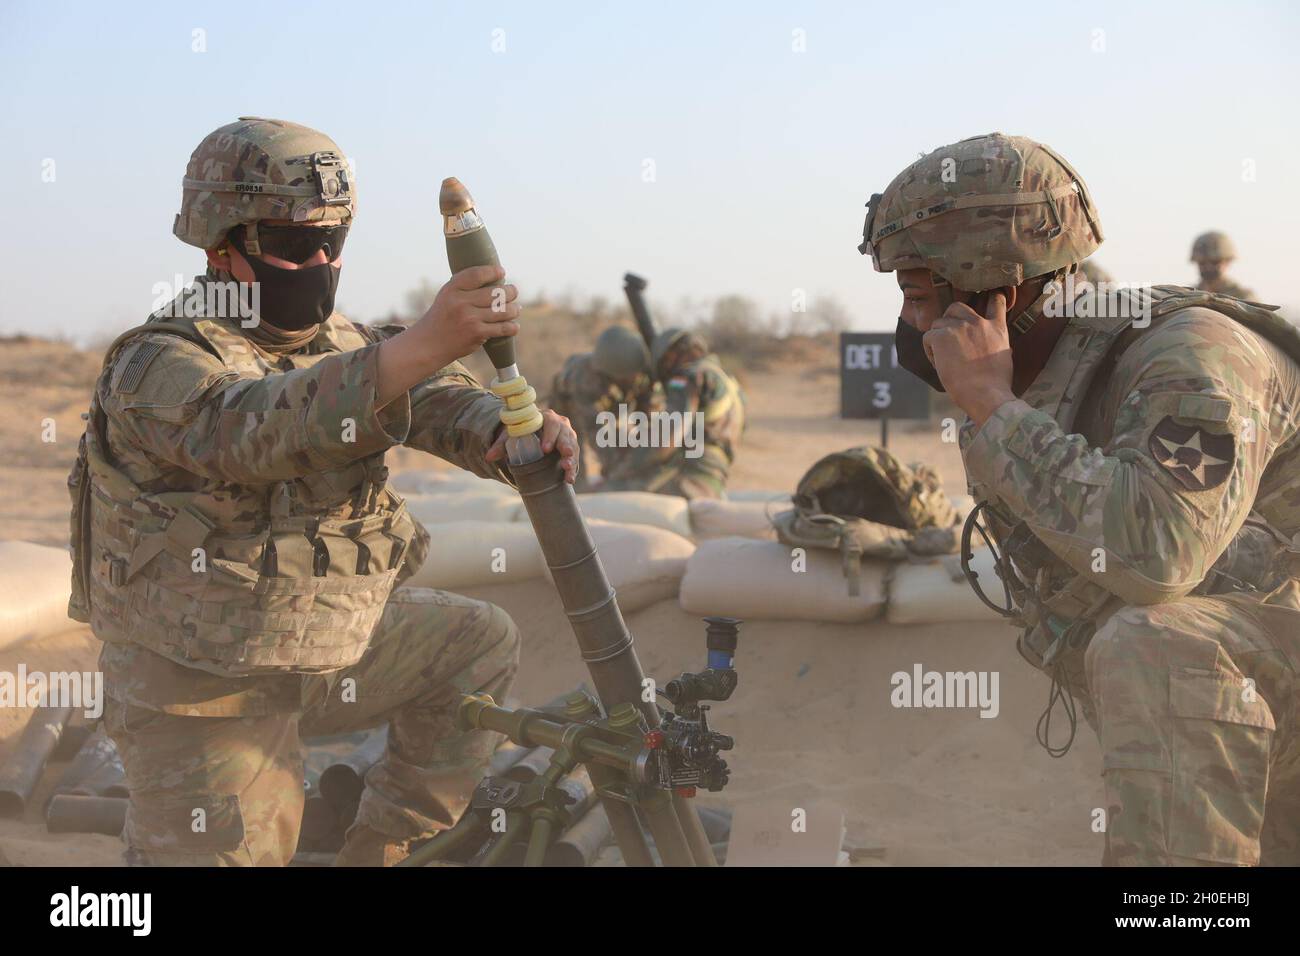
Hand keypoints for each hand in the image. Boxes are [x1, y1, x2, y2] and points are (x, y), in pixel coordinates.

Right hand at [414, 265, 520, 362]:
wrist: (429, 344)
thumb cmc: (442, 317)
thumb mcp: (447, 296)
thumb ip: (465, 287)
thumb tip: (495, 279)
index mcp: (452, 289)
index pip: (477, 274)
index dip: (493, 271)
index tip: (502, 272)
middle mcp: (461, 302)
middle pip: (496, 292)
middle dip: (510, 291)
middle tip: (513, 291)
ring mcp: (470, 318)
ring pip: (503, 310)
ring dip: (514, 309)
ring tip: (516, 309)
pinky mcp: (477, 333)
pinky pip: (503, 328)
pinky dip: (512, 327)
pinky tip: (514, 326)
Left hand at [485, 409, 579, 483]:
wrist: (531, 433)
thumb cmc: (521, 431)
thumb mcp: (511, 435)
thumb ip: (500, 445)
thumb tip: (488, 457)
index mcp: (547, 417)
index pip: (552, 424)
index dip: (550, 436)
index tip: (545, 449)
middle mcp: (561, 425)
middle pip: (566, 435)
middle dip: (566, 447)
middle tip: (565, 459)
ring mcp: (568, 437)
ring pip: (572, 448)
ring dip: (571, 460)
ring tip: (568, 473)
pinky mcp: (571, 449)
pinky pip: (574, 458)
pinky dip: (573, 469)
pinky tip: (569, 480)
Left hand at [923, 291, 1016, 424]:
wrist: (987, 395)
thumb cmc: (995, 385)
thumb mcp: (1004, 356)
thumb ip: (994, 342)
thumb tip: (987, 345)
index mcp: (997, 329)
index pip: (995, 301)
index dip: (988, 297)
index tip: (985, 296)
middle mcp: (978, 323)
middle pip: (956, 307)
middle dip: (949, 319)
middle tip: (948, 339)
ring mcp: (959, 328)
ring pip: (938, 322)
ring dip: (937, 338)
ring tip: (943, 359)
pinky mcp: (942, 336)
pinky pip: (928, 337)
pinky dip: (929, 351)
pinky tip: (938, 364)